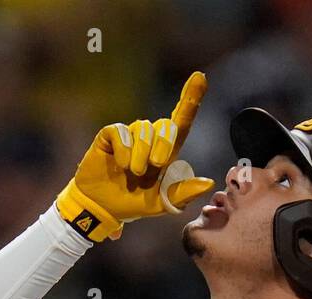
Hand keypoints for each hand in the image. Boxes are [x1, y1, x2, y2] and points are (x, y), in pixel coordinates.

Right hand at [56, 71, 213, 241]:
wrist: (102, 208)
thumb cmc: (133, 203)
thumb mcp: (162, 203)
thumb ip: (183, 193)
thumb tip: (209, 183)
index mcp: (166, 151)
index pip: (181, 121)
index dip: (191, 98)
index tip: (200, 77)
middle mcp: (149, 138)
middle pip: (166, 125)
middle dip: (164, 146)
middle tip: (156, 166)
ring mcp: (129, 135)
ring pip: (144, 129)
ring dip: (141, 154)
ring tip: (133, 172)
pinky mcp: (110, 135)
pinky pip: (122, 132)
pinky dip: (125, 150)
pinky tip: (121, 165)